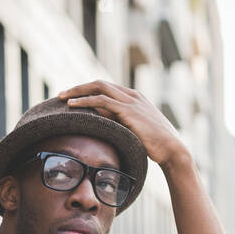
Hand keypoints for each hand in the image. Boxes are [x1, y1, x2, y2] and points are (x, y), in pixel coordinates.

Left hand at [57, 81, 187, 167]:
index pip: (107, 88)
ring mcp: (131, 101)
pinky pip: (102, 101)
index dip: (88, 91)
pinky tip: (72, 105)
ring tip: (62, 97)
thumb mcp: (136, 132)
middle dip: (79, 87)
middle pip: (100, 84)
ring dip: (77, 91)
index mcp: (135, 98)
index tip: (73, 98)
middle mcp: (132, 96)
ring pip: (98, 88)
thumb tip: (105, 128)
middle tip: (61, 94)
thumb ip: (122, 126)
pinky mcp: (128, 111)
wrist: (172, 149)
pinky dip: (85, 101)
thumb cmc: (156, 146)